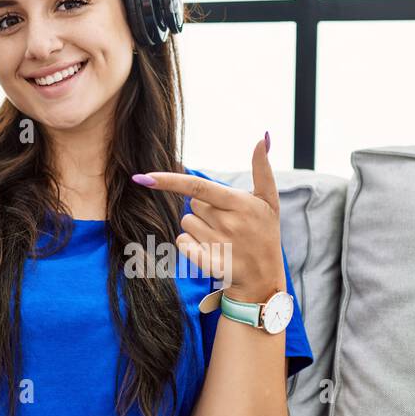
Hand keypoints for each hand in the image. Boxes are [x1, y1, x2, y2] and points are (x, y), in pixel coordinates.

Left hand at [132, 132, 285, 302]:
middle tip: (226, 223)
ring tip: (221, 238)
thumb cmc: (265, 233)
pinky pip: (182, 243)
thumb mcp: (269, 200)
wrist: (265, 277)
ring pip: (186, 224)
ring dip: (198, 229)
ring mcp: (219, 244)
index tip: (144, 177)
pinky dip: (189, 244)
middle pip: (191, 206)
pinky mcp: (210, 263)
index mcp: (239, 203)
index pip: (198, 187)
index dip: (169, 181)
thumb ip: (262, 169)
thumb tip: (262, 138)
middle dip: (203, 211)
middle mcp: (228, 223)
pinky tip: (208, 250)